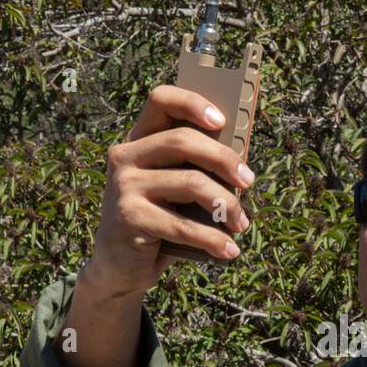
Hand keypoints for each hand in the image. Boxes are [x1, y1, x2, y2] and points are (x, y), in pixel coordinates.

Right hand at [88, 85, 255, 295]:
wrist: (118, 266)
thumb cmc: (159, 222)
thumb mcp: (176, 190)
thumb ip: (197, 170)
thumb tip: (241, 165)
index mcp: (138, 140)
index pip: (161, 100)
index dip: (193, 102)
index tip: (222, 121)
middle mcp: (125, 156)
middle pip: (182, 140)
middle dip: (224, 159)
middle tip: (248, 180)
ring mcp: (123, 186)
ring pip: (190, 183)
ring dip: (226, 205)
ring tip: (240, 223)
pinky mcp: (128, 217)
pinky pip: (183, 225)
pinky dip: (213, 239)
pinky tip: (229, 250)